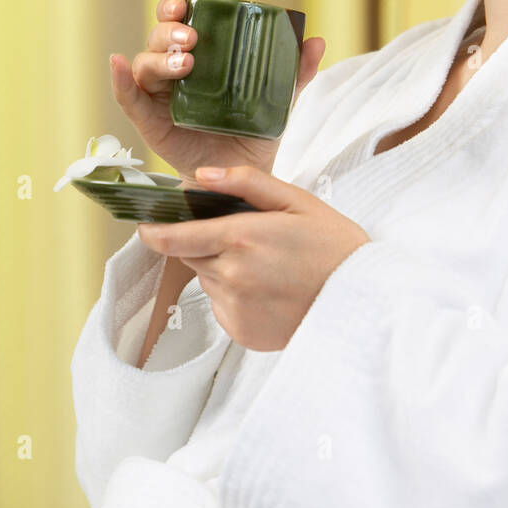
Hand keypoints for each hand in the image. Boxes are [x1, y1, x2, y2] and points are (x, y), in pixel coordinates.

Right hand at [110, 0, 325, 183]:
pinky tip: (116, 63)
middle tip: (192, 41)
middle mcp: (173, 71)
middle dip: (169, 32)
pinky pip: (127, 98)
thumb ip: (295, 73)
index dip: (175, 8)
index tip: (184, 5)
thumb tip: (316, 41)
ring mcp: (158, 96)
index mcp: (198, 57)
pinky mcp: (148, 122)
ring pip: (145, 64)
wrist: (242, 178)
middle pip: (158, 39)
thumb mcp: (278, 101)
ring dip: (158, 57)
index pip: (179, 22)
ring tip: (185, 64)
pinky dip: (119, 80)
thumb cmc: (253, 132)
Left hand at [136, 164, 371, 350]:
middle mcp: (230, 276)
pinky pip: (223, 306)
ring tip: (267, 266)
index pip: (174, 236)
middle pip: (191, 255)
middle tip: (246, 238)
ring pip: (208, 280)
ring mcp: (234, 308)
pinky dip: (237, 296)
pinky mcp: (240, 332)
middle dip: (207, 243)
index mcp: (240, 238)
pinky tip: (270, 290)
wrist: (362, 301)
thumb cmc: (333, 246)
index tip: (146, 225)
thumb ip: (247, 182)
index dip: (155, 230)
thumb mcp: (297, 200)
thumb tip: (202, 175)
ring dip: (223, 269)